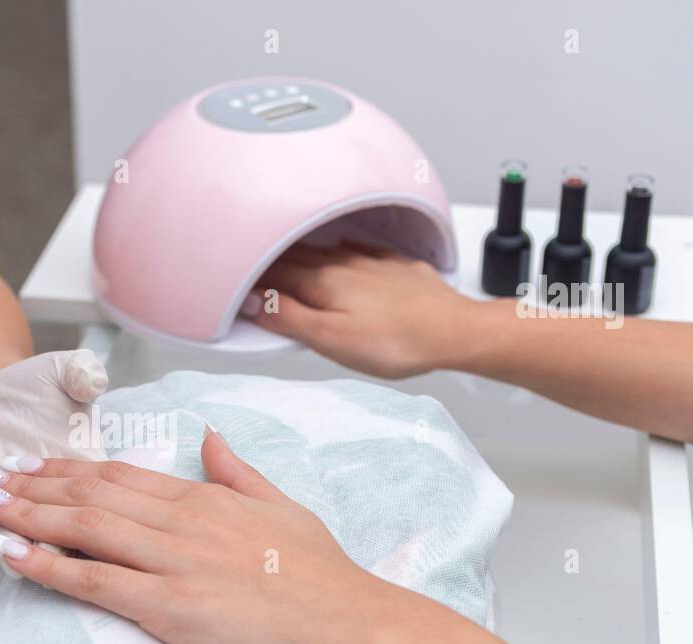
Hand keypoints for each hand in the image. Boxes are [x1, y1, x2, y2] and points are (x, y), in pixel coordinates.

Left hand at [0, 350, 108, 570]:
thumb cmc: (35, 382)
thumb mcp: (64, 369)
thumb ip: (82, 372)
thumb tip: (93, 379)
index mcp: (87, 469)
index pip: (97, 501)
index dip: (86, 506)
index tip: (70, 500)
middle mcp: (58, 497)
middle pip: (63, 528)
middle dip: (42, 523)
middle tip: (21, 502)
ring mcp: (23, 505)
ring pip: (26, 536)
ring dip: (10, 524)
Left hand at [0, 430, 404, 643]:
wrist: (351, 625)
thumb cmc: (323, 575)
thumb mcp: (282, 505)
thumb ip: (238, 471)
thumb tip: (211, 436)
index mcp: (204, 497)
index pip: (120, 475)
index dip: (67, 468)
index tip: (30, 464)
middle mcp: (180, 521)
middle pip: (90, 494)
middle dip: (31, 485)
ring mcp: (172, 562)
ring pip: (83, 528)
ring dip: (25, 513)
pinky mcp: (169, 606)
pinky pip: (93, 581)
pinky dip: (46, 564)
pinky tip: (11, 552)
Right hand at [248, 242, 490, 377]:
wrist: (454, 330)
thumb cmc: (395, 342)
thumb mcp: (332, 341)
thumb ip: (290, 319)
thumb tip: (256, 302)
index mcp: (323, 284)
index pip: (276, 275)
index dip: (254, 279)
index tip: (237, 283)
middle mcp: (345, 265)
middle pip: (299, 260)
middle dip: (274, 263)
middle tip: (255, 267)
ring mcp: (374, 263)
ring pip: (328, 253)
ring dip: (304, 255)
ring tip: (289, 258)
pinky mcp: (398, 267)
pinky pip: (363, 252)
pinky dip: (344, 253)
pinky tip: (346, 253)